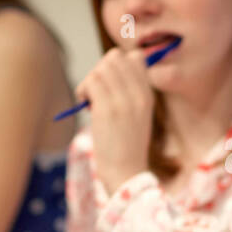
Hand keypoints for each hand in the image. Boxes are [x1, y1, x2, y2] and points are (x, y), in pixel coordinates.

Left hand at [76, 47, 153, 194]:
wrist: (126, 173)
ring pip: (101, 68)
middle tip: (96, 91)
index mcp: (148, 94)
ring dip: (89, 80)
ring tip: (89, 99)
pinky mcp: (107, 109)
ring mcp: (124, 100)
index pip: (135, 57)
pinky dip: (83, 89)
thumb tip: (108, 68)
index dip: (117, 64)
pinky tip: (85, 104)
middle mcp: (139, 94)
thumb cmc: (127, 147)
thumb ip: (129, 92)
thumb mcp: (138, 115)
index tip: (110, 82)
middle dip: (100, 70)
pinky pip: (91, 82)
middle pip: (115, 58)